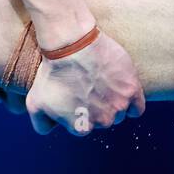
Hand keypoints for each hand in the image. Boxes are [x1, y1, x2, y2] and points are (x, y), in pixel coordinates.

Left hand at [26, 33, 144, 134]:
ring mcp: (118, 106)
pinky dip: (132, 103)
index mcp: (81, 128)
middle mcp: (102, 121)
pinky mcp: (132, 90)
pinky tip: (122, 93)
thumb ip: (42, 124)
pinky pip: (137, 107)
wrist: (71, 44)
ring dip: (113, 103)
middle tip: (89, 88)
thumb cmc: (52, 72)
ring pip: (119, 113)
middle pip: (103, 120)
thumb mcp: (35, 102)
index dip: (79, 112)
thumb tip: (53, 129)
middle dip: (96, 108)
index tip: (77, 97)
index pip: (83, 126)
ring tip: (101, 84)